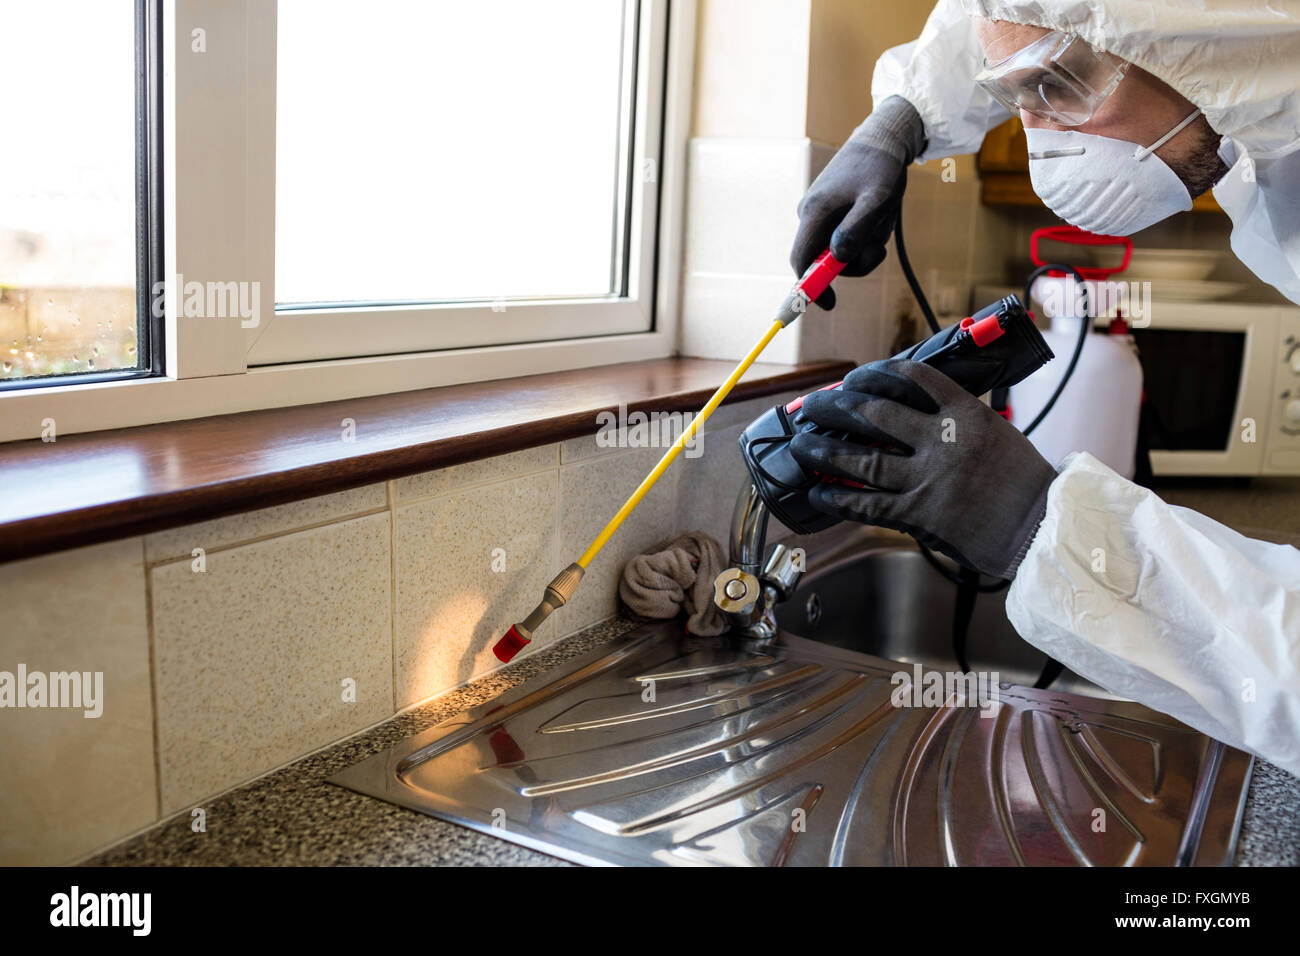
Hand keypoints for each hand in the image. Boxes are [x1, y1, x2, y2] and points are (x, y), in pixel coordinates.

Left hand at [788, 359, 1056, 579]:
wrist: (1043, 527)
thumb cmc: (1024, 482)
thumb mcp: (996, 431)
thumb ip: (956, 419)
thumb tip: (914, 409)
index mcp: (966, 413)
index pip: (911, 378)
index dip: (875, 373)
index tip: (855, 376)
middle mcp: (943, 441)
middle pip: (873, 414)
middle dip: (835, 406)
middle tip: (813, 405)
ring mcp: (928, 478)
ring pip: (861, 459)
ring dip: (823, 450)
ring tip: (801, 444)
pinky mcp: (919, 513)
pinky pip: (867, 504)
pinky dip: (838, 498)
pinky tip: (819, 492)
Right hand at [790, 96, 925, 309]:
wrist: (884, 138)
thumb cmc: (881, 166)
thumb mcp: (876, 198)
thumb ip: (857, 228)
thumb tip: (838, 258)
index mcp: (814, 212)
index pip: (801, 261)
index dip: (811, 288)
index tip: (830, 304)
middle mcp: (810, 214)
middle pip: (823, 260)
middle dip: (853, 261)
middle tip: (880, 247)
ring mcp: (820, 213)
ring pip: (838, 250)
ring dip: (863, 246)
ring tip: (882, 221)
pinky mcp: (832, 211)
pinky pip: (844, 237)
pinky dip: (864, 235)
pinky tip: (877, 215)